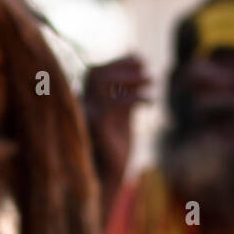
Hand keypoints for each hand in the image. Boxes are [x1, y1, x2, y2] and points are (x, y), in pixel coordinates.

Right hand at [82, 55, 150, 194]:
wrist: (110, 175)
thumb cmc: (117, 145)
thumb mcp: (123, 114)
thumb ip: (126, 92)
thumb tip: (137, 62)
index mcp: (85, 101)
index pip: (95, 71)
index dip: (117, 61)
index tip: (140, 58)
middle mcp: (80, 105)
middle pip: (96, 73)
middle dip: (123, 66)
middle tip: (148, 70)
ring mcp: (85, 114)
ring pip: (102, 83)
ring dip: (129, 78)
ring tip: (152, 81)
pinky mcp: (95, 125)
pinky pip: (113, 102)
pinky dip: (134, 97)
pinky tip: (150, 102)